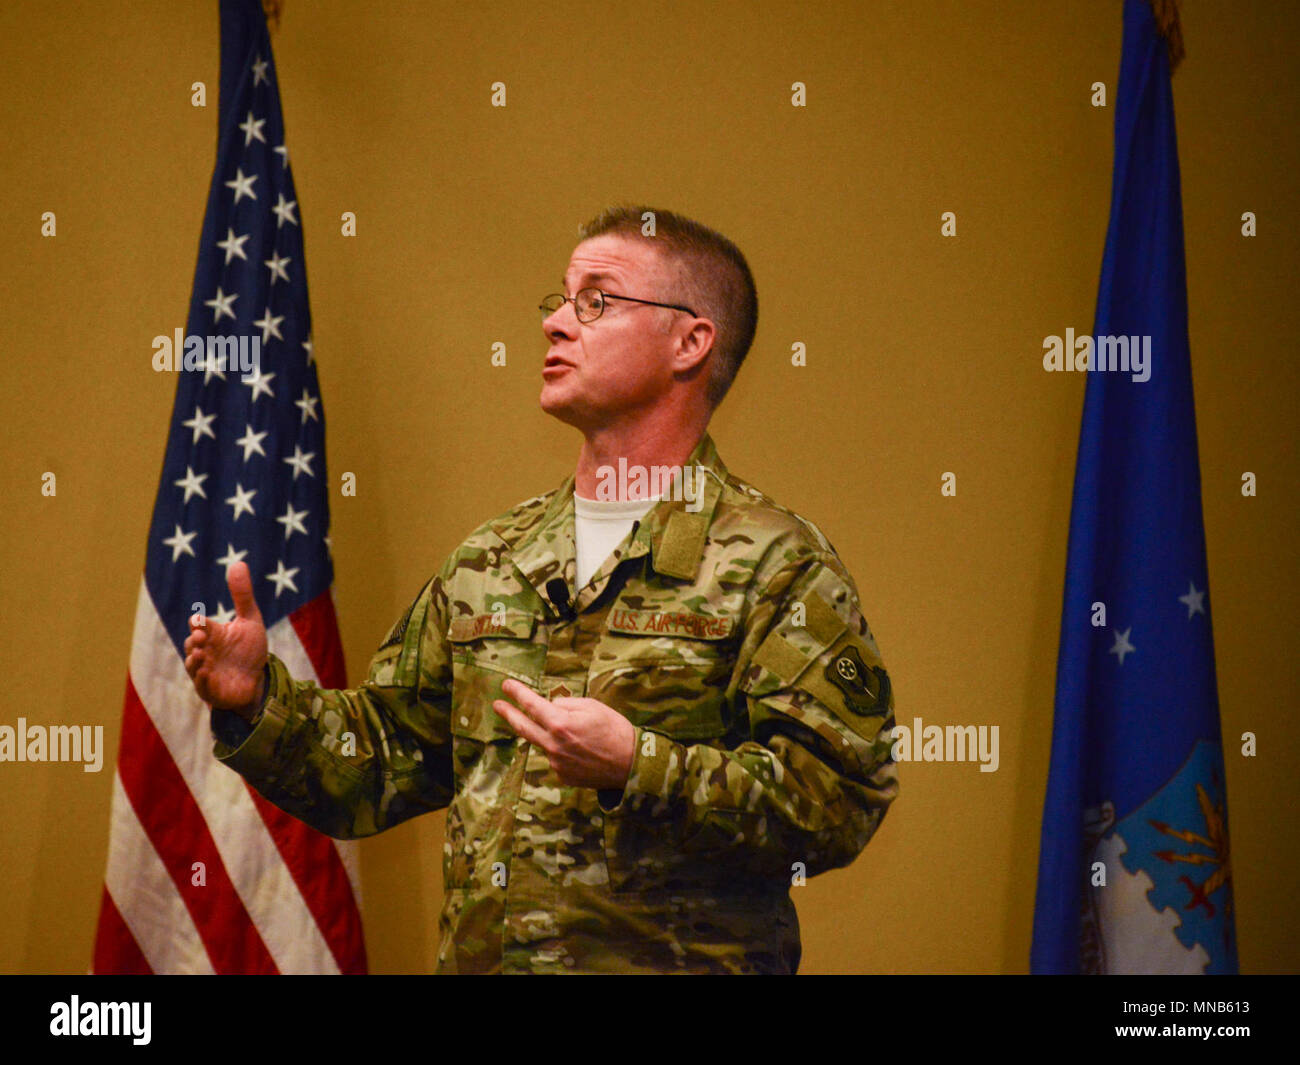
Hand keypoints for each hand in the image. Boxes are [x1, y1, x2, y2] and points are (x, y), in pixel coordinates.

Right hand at [183, 561, 268, 719]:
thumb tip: (238, 562)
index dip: (198, 623)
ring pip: (192, 665)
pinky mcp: (211, 690)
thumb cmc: (249, 650)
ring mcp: (205, 671)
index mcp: (212, 634)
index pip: (198, 625)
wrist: (257, 680)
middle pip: (192, 644)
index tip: (201, 622)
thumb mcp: (250, 620)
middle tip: (202, 638)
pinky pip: (202, 686)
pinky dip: (202, 680)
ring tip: (202, 656)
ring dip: (195, 661)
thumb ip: (242, 595)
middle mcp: (204, 652)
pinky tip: (206, 674)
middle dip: (195, 641)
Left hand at [493, 678, 635, 789]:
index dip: (517, 693)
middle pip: (523, 727)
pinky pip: (556, 757)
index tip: (506, 685)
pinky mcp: (562, 775)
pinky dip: (564, 751)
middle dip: (508, 714)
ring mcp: (556, 763)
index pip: (531, 705)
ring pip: (544, 743)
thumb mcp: (592, 706)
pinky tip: (583, 751)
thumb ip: (566, 704)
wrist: (631, 763)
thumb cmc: (614, 730)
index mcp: (560, 724)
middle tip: (497, 705)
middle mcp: (553, 745)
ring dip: (551, 735)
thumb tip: (550, 706)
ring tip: (579, 735)